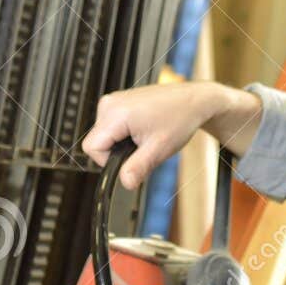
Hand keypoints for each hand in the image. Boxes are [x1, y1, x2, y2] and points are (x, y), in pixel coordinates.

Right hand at [81, 82, 260, 189]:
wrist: (193, 101)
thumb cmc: (180, 118)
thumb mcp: (158, 149)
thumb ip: (137, 168)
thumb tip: (124, 183)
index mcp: (115, 113)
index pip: (91, 147)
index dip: (107, 161)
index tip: (129, 160)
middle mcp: (110, 104)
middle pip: (96, 141)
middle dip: (116, 152)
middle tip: (143, 148)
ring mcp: (113, 100)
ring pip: (103, 135)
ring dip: (120, 143)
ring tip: (145, 137)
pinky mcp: (119, 102)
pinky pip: (110, 126)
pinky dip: (123, 133)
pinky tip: (143, 129)